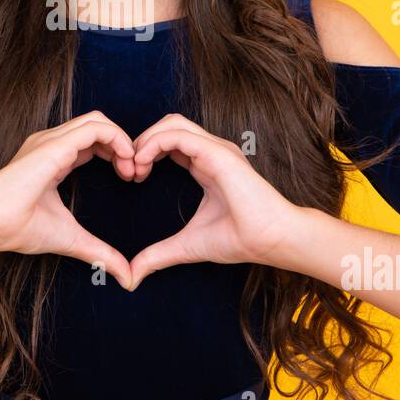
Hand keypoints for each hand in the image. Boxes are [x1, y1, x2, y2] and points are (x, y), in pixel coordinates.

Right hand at [0, 111, 136, 290]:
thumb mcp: (72, 239)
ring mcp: (52, 141)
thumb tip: (126, 278)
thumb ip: (100, 253)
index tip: (130, 178)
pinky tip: (125, 161)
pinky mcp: (54, 145)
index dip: (116, 154)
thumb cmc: (19, 229)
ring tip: (131, 168)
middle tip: (135, 173)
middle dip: (123, 144)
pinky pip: (94, 128)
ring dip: (122, 140)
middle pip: (98, 125)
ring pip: (98, 120)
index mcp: (53, 158)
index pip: (92, 141)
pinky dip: (117, 138)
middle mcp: (52, 144)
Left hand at [127, 113, 300, 289]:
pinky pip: (179, 135)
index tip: (132, 178)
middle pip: (169, 125)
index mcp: (206, 165)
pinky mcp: (218, 153)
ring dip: (146, 140)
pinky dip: (154, 144)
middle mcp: (211, 152)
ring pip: (172, 123)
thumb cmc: (240, 239)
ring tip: (135, 167)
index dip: (146, 153)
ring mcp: (216, 149)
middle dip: (142, 141)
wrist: (272, 240)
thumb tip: (132, 276)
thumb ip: (158, 255)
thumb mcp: (187, 246)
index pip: (170, 142)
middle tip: (128, 170)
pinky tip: (143, 165)